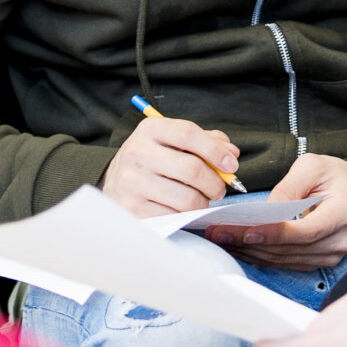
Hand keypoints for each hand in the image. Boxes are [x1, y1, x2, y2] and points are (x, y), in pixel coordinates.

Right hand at [100, 116, 239, 216]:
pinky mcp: (133, 209)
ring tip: (200, 199)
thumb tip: (231, 153)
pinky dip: (185, 215)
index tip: (231, 164)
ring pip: (187, 198)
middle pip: (191, 169)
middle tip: (219, 189)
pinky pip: (175, 216)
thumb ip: (206, 142)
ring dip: (202, 202)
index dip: (215, 150)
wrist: (114, 183)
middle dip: (215, 183)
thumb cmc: (153, 161)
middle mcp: (137, 153)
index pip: (188, 133)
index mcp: (150, 130)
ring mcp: (133, 182)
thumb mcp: (173, 142)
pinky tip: (180, 208)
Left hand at [205, 154, 346, 270]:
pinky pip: (286, 262)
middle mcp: (338, 242)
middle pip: (289, 249)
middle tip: (218, 233)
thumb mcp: (314, 166)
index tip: (245, 232)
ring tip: (222, 240)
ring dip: (251, 252)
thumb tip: (265, 210)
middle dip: (250, 242)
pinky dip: (261, 255)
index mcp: (342, 214)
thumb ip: (289, 187)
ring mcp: (330, 256)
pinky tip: (240, 247)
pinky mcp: (319, 261)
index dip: (274, 234)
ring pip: (284, 259)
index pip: (304, 231)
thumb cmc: (336, 175)